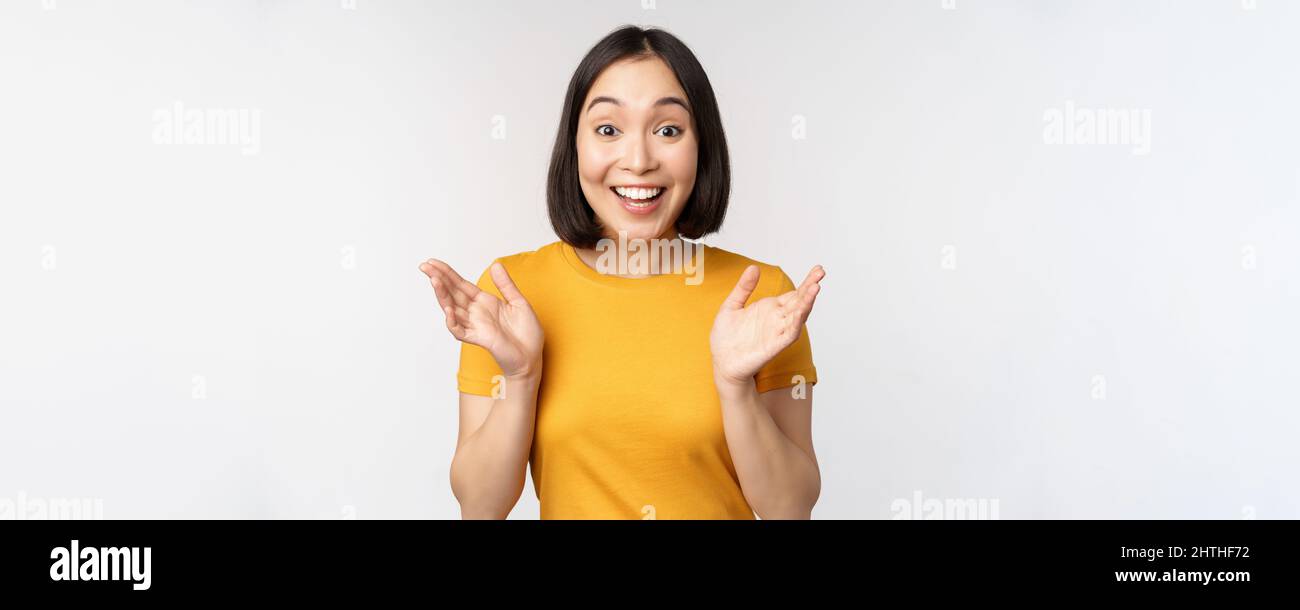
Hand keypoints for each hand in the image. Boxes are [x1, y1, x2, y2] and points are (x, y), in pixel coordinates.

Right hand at [419, 259, 543, 378]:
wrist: (532, 356)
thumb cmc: (527, 333)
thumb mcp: (519, 302)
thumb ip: (506, 285)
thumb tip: (495, 264)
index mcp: (484, 301)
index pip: (461, 285)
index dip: (447, 273)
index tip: (433, 262)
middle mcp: (476, 312)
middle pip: (453, 293)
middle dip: (439, 279)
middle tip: (425, 266)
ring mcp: (475, 325)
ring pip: (452, 309)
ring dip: (442, 295)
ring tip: (434, 281)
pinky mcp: (479, 338)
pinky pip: (460, 331)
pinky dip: (452, 321)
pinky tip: (448, 310)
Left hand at [709, 265, 824, 386]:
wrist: (721, 363)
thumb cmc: (726, 338)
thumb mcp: (731, 306)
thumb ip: (744, 288)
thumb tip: (754, 267)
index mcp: (770, 308)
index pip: (794, 293)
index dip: (806, 282)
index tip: (818, 268)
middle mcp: (778, 319)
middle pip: (800, 301)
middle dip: (811, 287)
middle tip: (821, 272)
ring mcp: (777, 332)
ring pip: (798, 316)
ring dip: (807, 303)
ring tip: (815, 287)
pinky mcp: (774, 346)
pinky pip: (789, 334)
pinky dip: (796, 323)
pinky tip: (801, 312)